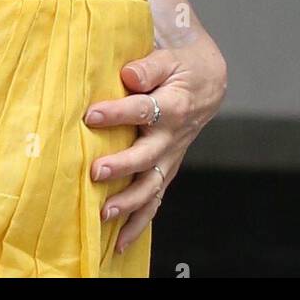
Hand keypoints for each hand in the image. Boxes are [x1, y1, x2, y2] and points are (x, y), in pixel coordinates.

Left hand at [84, 38, 227, 255]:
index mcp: (172, 105)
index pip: (142, 109)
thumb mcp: (168, 57)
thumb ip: (148, 67)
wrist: (209, 82)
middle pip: (147, 156)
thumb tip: (128, 74)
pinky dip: (139, 223)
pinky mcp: (166, 168)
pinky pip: (154, 200)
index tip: (90, 116)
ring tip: (105, 213)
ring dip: (129, 203)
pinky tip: (119, 243)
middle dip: (122, 166)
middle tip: (96, 172)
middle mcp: (172, 136)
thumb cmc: (181, 66)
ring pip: (151, 186)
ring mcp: (170, 157)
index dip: (117, 113)